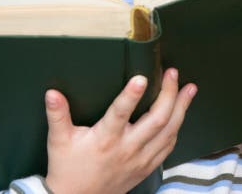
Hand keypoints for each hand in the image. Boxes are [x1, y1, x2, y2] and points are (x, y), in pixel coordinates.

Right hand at [43, 68, 196, 193]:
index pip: (120, 114)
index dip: (130, 96)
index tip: (141, 78)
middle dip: (168, 95)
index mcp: (105, 140)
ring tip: (190, 89)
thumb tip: (52, 93)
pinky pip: (168, 147)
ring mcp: (140, 159)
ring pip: (168, 132)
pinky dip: (177, 128)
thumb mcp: (59, 141)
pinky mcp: (146, 167)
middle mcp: (127, 149)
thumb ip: (58, 115)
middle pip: (156, 121)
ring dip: (181, 109)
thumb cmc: (68, 168)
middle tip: (172, 73)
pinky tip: (181, 113)